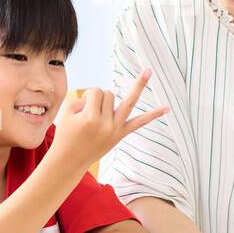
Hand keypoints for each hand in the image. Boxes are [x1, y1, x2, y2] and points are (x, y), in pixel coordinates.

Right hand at [49, 69, 168, 173]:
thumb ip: (82, 99)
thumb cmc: (66, 135)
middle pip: (109, 94)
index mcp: (90, 118)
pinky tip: (168, 108)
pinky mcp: (120, 135)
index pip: (95, 92)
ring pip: (126, 101)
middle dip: (100, 98)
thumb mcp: (67, 113)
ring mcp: (116, 130)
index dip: (88, 95)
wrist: (69, 161)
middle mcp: (106, 124)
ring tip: (148, 71)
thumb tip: (99, 96)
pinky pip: (139, 123)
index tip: (81, 107)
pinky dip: (153, 115)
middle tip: (89, 113)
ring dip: (132, 90)